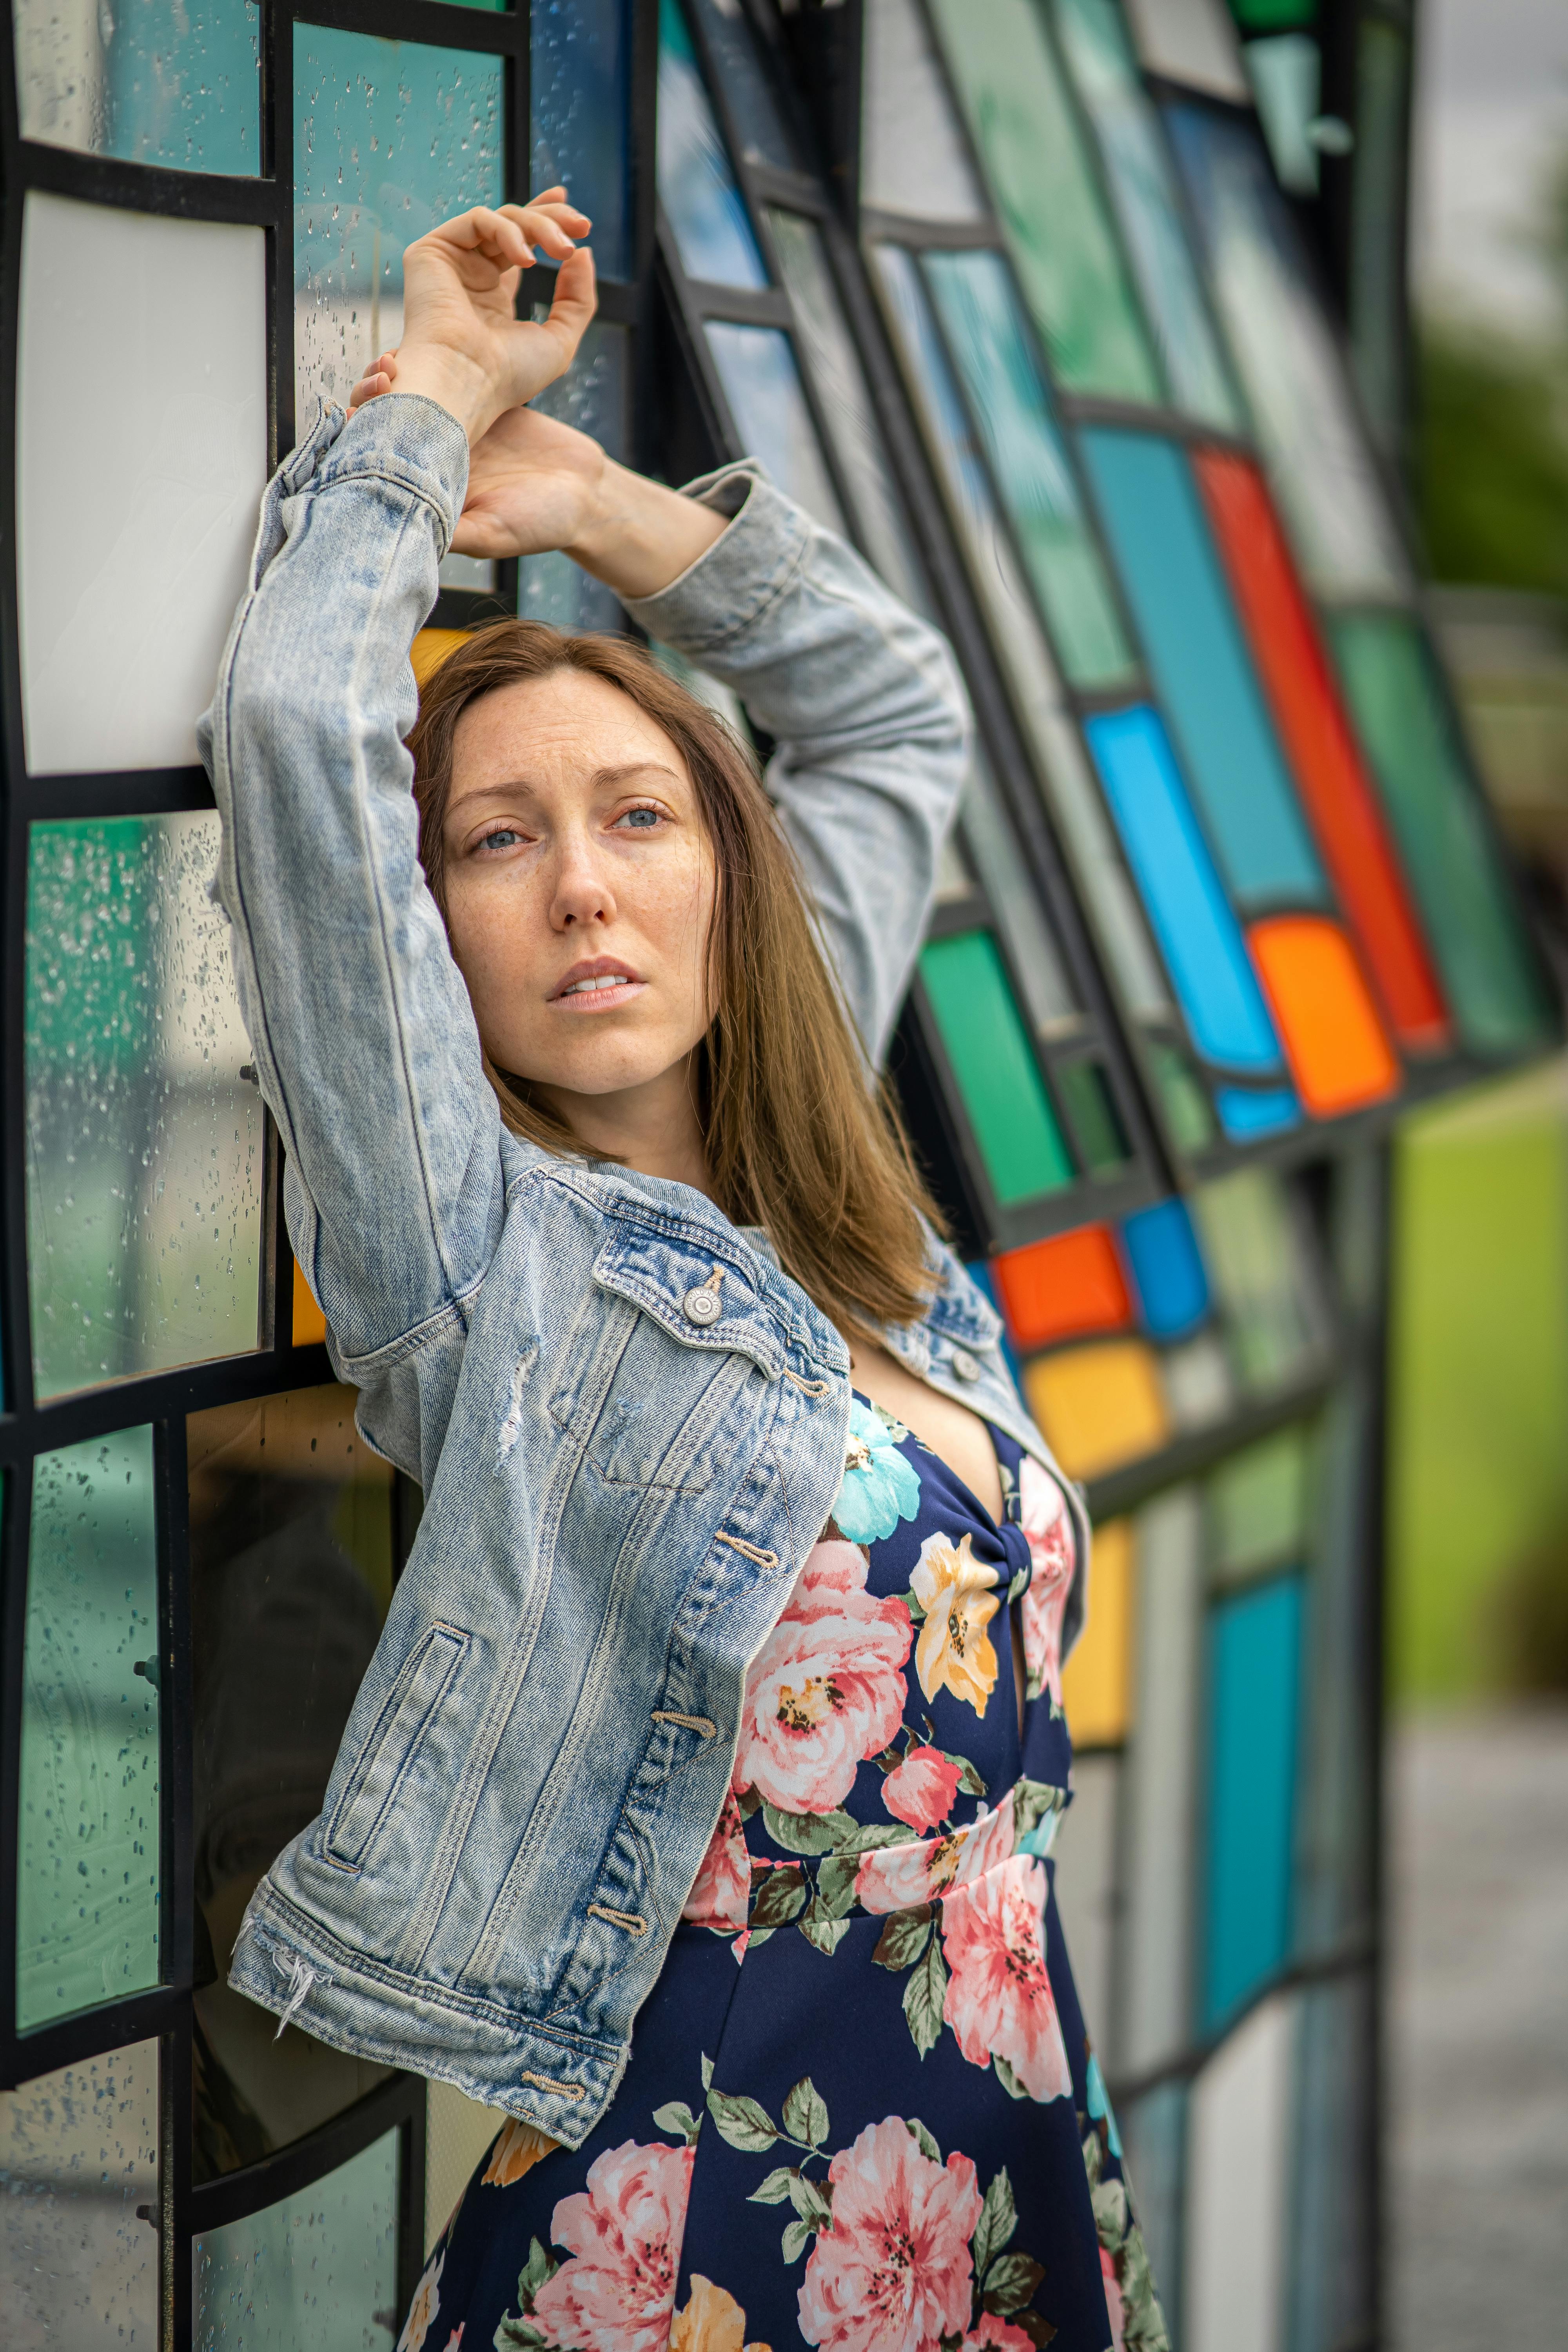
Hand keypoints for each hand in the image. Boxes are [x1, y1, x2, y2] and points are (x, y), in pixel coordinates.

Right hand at [348, 192, 595, 443]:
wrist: (466, 382)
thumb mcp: (559, 340)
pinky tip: (526, 259)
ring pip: (501, 218)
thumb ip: (578, 299)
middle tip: (582, 227)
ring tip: (563, 250)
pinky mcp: (431, 251)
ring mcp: (451, 262)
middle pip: (514, 226)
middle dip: (552, 219)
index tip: (574, 213)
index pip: (518, 245)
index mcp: (493, 298)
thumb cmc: (507, 376)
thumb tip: (584, 252)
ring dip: (539, 226)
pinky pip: (477, 220)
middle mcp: (471, 276)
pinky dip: (508, 231)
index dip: (544, 219)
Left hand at [350, 351, 608, 556]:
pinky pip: (449, 373)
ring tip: (393, 360)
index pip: (384, 459)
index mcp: (432, 483)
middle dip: (375, 396)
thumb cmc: (545, 523)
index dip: (366, 435)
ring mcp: (458, 424)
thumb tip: (413, 535)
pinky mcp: (480, 399)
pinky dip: (434, 359)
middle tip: (380, 378)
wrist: (586, 492)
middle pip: (390, 419)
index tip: (358, 416)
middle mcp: (437, 453)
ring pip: (415, 391)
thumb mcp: (498, 534)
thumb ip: (461, 534)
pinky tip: (425, 345)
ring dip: (400, 373)